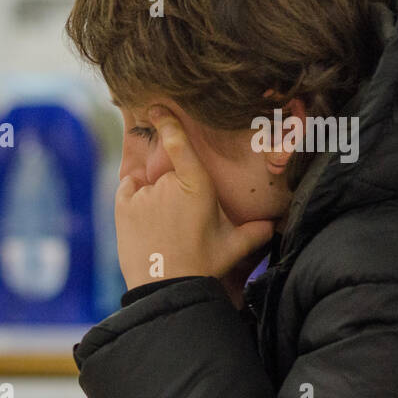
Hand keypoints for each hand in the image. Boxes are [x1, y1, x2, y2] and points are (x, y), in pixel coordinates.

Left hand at [115, 107, 273, 293]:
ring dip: (152, 196)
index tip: (158, 109)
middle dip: (171, 188)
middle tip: (176, 221)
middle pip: (167, 173)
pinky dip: (133, 196)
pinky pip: (127, 189)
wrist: (167, 289)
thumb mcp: (233, 247)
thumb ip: (254, 232)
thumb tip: (274, 226)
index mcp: (198, 186)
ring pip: (146, 182)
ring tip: (161, 228)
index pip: (180, 145)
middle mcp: (169, 184)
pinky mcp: (123, 205)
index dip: (168, 124)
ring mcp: (144, 193)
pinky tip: (144, 219)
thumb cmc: (203, 267)